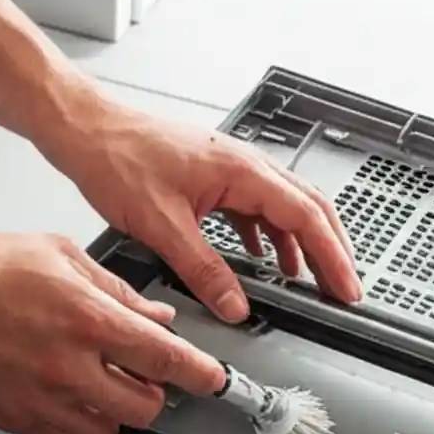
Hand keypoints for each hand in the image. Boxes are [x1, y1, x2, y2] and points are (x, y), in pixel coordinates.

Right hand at [0, 231, 224, 433]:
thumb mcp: (63, 256)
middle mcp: (69, 366)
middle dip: (155, 393)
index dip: (200, 374)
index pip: (166, 359)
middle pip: (144, 407)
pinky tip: (65, 395)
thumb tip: (156, 315)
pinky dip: (74, 424)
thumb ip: (118, 291)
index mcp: (89, 320)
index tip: (214, 380)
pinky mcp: (14, 417)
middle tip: (144, 373)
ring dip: (114, 412)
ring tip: (101, 384)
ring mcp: (41, 398)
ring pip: (106, 432)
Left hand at [44, 100, 363, 323]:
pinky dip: (268, 234)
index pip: (306, 216)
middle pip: (307, 208)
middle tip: (343, 288)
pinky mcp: (213, 175)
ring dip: (301, 243)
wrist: (86, 128)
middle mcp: (244, 163)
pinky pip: (255, 206)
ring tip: (310, 280)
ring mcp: (230, 167)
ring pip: (283, 206)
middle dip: (330, 251)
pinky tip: (260, 257)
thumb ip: (203, 271)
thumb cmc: (117, 158)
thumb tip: (235, 305)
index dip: (333, 256)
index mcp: (242, 170)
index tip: (347, 287)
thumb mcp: (163, 226)